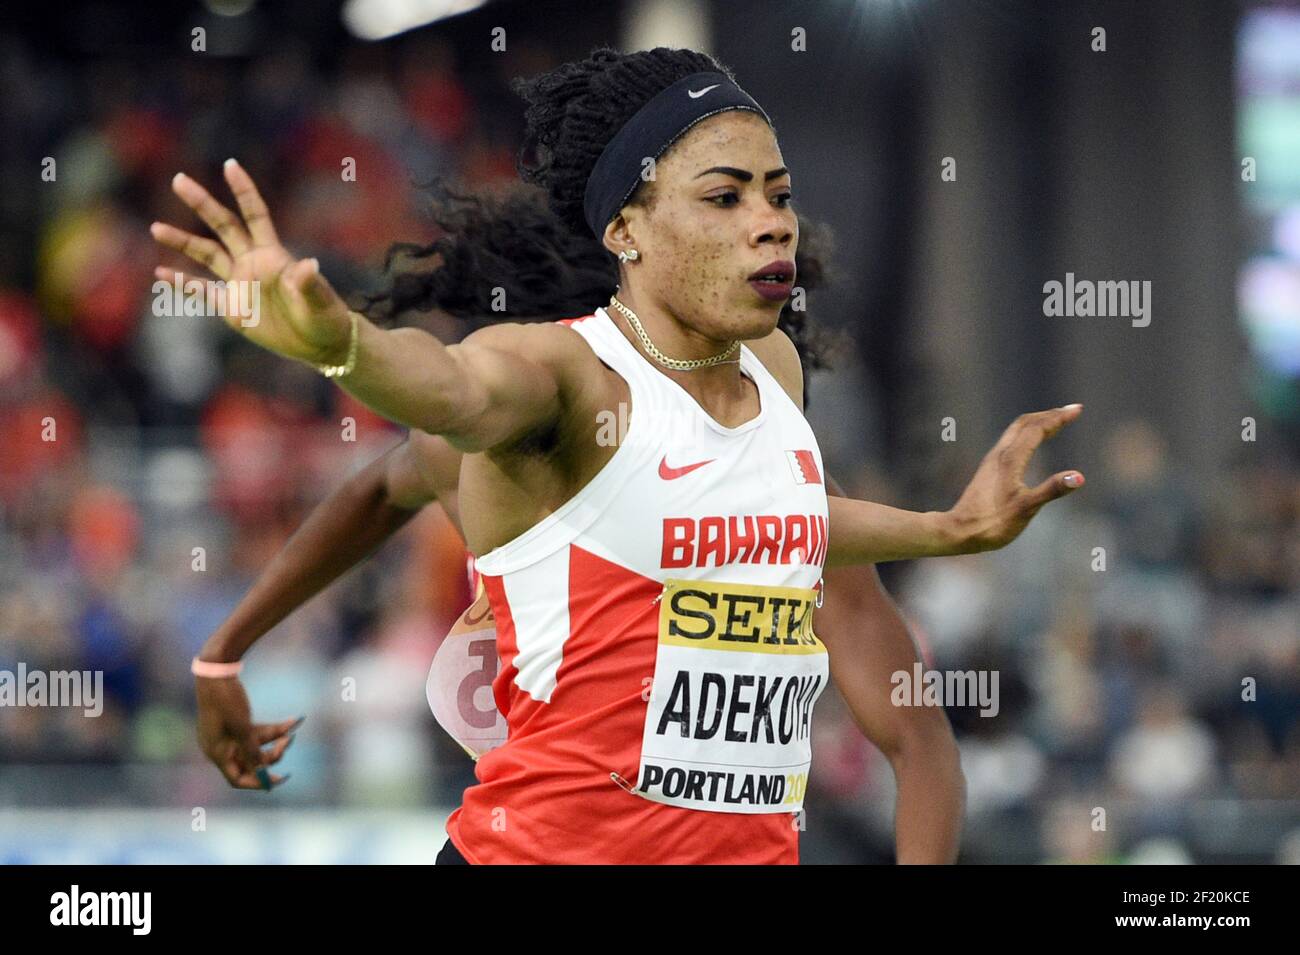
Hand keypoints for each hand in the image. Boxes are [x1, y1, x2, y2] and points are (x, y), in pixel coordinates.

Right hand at [150, 159, 353, 365]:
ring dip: (183, 241)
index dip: (243, 191)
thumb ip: (309, 283)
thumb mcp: (319, 300)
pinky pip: (203, 292)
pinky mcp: (233, 308)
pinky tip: (161, 272)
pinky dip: (182, 283)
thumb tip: (309, 265)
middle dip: (202, 203)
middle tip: (179, 180)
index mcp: (273, 255)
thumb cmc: (326, 318)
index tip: (230, 165)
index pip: (255, 215)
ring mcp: (241, 284)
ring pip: (207, 255)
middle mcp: (253, 263)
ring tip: (156, 228)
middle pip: (223, 226)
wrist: (320, 344)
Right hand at [195, 673, 300, 790]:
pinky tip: (293, 721)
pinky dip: (273, 729)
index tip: (278, 780)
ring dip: (275, 738)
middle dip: (271, 756)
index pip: (238, 779)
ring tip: (292, 727)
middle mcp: (222, 748)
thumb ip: (253, 751)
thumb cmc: (226, 701)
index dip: (258, 782)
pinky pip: (257, 733)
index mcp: (217, 754)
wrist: (216, 671)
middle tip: (287, 742)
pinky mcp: (236, 724)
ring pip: (257, 746)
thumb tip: (263, 771)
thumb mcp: (242, 728)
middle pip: (250, 764)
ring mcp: (229, 736)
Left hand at [946, 404, 1084, 553]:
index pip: (1037, 429)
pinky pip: (1011, 441)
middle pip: (1025, 423)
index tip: (1077, 410)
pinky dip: (1027, 434)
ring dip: (1037, 422)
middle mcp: (1000, 455)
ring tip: (1055, 422)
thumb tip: (1079, 477)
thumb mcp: (1027, 509)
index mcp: (1010, 460)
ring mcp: (992, 461)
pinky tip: (1031, 443)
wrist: (960, 530)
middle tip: (1070, 411)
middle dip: (1049, 415)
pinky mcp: (988, 469)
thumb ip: (1052, 490)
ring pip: (1016, 431)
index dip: (1058, 418)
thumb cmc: (993, 523)